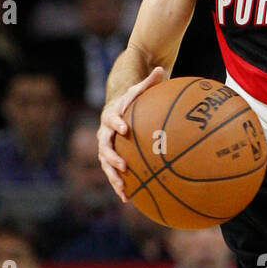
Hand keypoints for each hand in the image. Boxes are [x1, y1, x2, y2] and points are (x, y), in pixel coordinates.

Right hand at [98, 66, 164, 201]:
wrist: (116, 111)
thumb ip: (148, 82)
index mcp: (111, 115)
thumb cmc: (131, 101)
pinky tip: (127, 198)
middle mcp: (104, 133)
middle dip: (112, 156)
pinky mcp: (109, 159)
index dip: (116, 123)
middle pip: (104, 146)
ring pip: (105, 163)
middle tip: (123, 165)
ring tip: (122, 188)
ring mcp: (105, 147)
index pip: (111, 118)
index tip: (125, 129)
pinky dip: (118, 185)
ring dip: (113, 176)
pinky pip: (112, 174)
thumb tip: (162, 69)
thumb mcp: (139, 90)